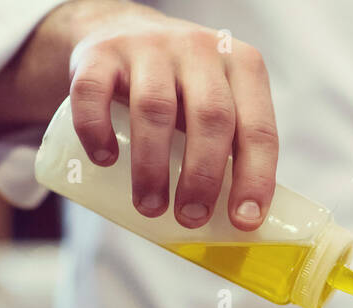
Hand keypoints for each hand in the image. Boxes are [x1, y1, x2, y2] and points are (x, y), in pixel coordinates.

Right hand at [0, 0, 276, 228]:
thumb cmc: (182, 92)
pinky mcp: (100, 51)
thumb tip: (237, 230)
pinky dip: (96, 130)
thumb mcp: (219, 105)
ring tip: (149, 207)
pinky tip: (104, 160)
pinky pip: (94, 91)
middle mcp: (200, 50)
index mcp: (243, 68)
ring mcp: (149, 46)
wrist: (122, 31)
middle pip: (210, 118)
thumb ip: (231, 151)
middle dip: (202, 178)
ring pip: (155, 108)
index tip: (243, 221)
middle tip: (191, 219)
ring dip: (152, 168)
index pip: (258, 128)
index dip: (255, 178)